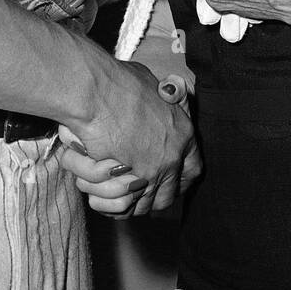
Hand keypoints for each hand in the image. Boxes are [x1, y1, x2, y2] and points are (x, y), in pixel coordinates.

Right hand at [63, 61, 199, 216]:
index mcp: (183, 131)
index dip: (183, 176)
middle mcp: (174, 154)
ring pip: (151, 202)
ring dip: (139, 204)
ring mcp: (155, 169)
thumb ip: (163, 97)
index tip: (175, 180)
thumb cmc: (119, 81)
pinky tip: (113, 203)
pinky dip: (121, 208)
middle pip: (172, 190)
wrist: (97, 91)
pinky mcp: (132, 179)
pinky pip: (130, 205)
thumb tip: (167, 91)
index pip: (193, 166)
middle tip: (147, 195)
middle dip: (160, 196)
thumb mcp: (153, 85)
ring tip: (127, 202)